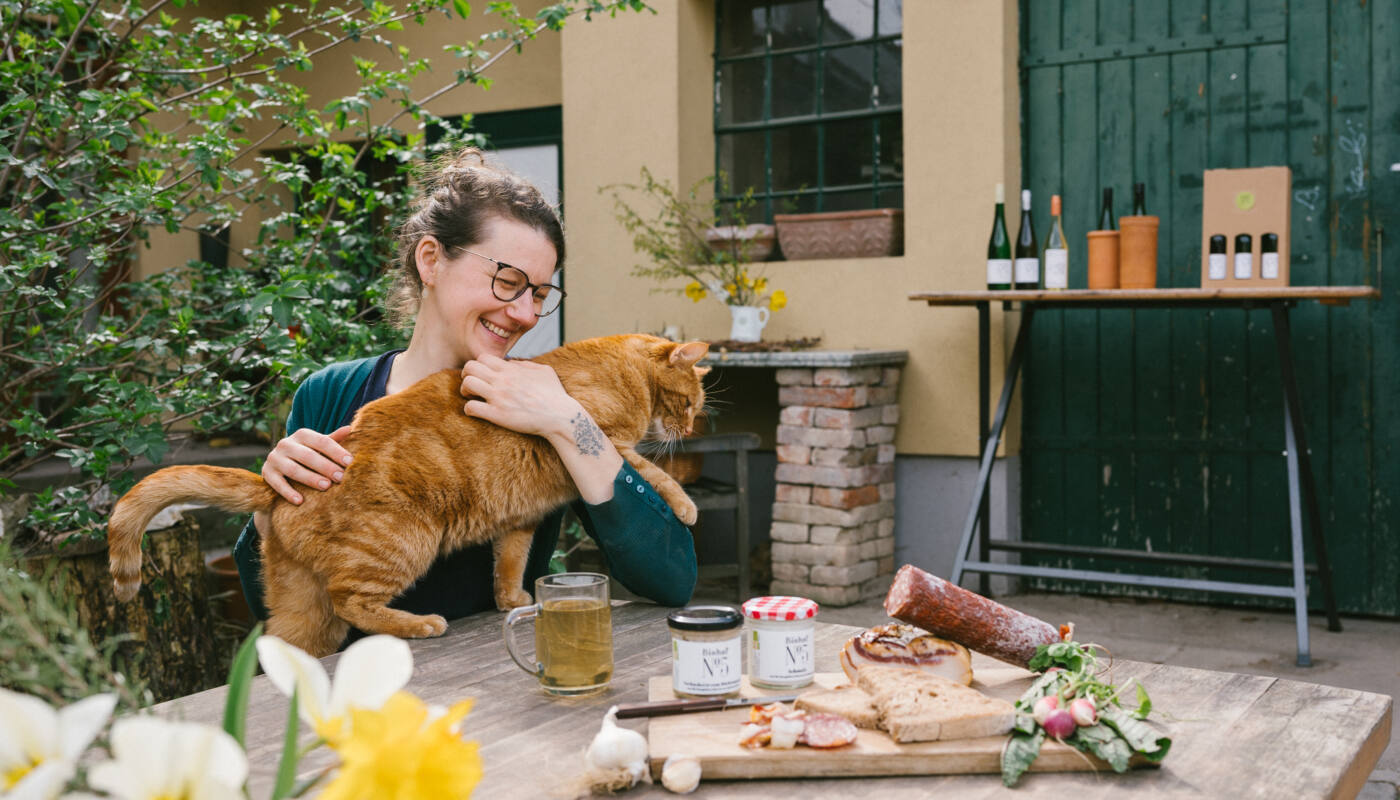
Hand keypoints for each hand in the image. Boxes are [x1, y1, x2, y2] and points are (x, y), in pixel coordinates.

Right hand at [260, 425, 353, 503]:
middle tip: (340, 477)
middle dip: (326, 467)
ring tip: (326, 486)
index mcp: (302, 434)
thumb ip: (332, 439)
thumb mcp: (318, 446)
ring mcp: (274, 458)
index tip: (350, 462)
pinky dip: (288, 492)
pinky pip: (277, 483)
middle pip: (308, 455)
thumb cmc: (307, 455)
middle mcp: (286, 443)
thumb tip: (350, 428)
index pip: (322, 441)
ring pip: (293, 469)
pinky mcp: (267, 472)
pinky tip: (300, 501)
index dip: (336, 451)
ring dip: (310, 478)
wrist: (279, 466)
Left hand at [459, 356, 580, 438]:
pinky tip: (476, 411)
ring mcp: (499, 398)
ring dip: (465, 390)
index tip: (482, 374)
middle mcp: (503, 381)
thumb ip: (524, 364)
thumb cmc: (554, 394)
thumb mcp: (544, 370)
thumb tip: (511, 363)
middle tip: (472, 384)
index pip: (482, 357)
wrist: (560, 417)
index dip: (478, 364)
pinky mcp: (497, 415)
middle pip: (470, 367)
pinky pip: (471, 407)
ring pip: (467, 385)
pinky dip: (469, 409)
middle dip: (467, 374)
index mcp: (512, 370)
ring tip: (472, 396)